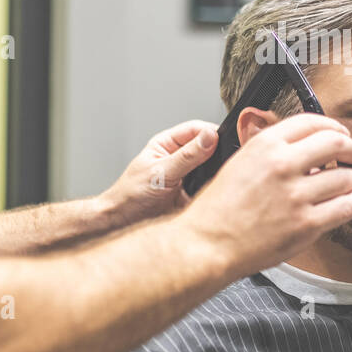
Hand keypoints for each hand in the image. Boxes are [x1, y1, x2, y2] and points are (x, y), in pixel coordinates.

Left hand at [100, 119, 219, 227]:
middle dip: (219, 153)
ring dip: (218, 173)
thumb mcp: (160, 172)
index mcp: (168, 144)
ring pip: (212, 168)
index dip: (211, 133)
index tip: (224, 141)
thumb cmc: (130, 194)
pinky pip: (211, 188)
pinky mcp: (194, 194)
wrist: (124, 222)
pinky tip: (217, 193)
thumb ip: (186, 156)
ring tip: (222, 178)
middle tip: (227, 160)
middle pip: (208, 148)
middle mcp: (180, 158)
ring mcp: (188, 176)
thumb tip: (209, 137)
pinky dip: (216, 190)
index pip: (196, 129)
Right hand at [175, 113, 351, 277]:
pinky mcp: (306, 225)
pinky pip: (348, 206)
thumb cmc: (218, 209)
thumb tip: (302, 143)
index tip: (339, 134)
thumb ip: (271, 150)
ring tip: (351, 182)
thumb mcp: (240, 163)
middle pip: (336, 143)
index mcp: (264, 145)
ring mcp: (296, 196)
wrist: (207, 244)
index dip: (333, 127)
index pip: (312, 122)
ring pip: (346, 176)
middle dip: (351, 148)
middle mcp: (282, 165)